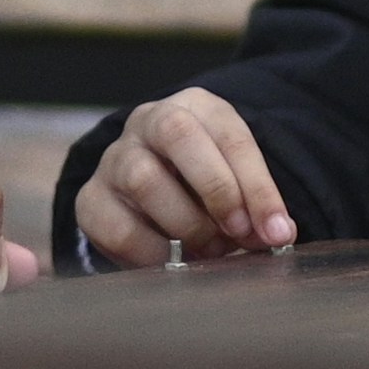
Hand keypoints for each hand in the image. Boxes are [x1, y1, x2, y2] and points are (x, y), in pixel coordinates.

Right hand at [73, 89, 297, 267]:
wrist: (149, 187)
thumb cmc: (203, 182)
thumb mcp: (235, 179)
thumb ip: (256, 204)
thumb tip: (277, 235)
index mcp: (194, 108)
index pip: (229, 134)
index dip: (257, 185)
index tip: (276, 230)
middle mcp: (147, 122)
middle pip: (176, 133)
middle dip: (216, 188)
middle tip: (239, 232)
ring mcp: (114, 158)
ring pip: (143, 178)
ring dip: (186, 224)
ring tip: (209, 248)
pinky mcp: (91, 199)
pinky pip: (118, 227)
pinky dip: (153, 253)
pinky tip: (174, 261)